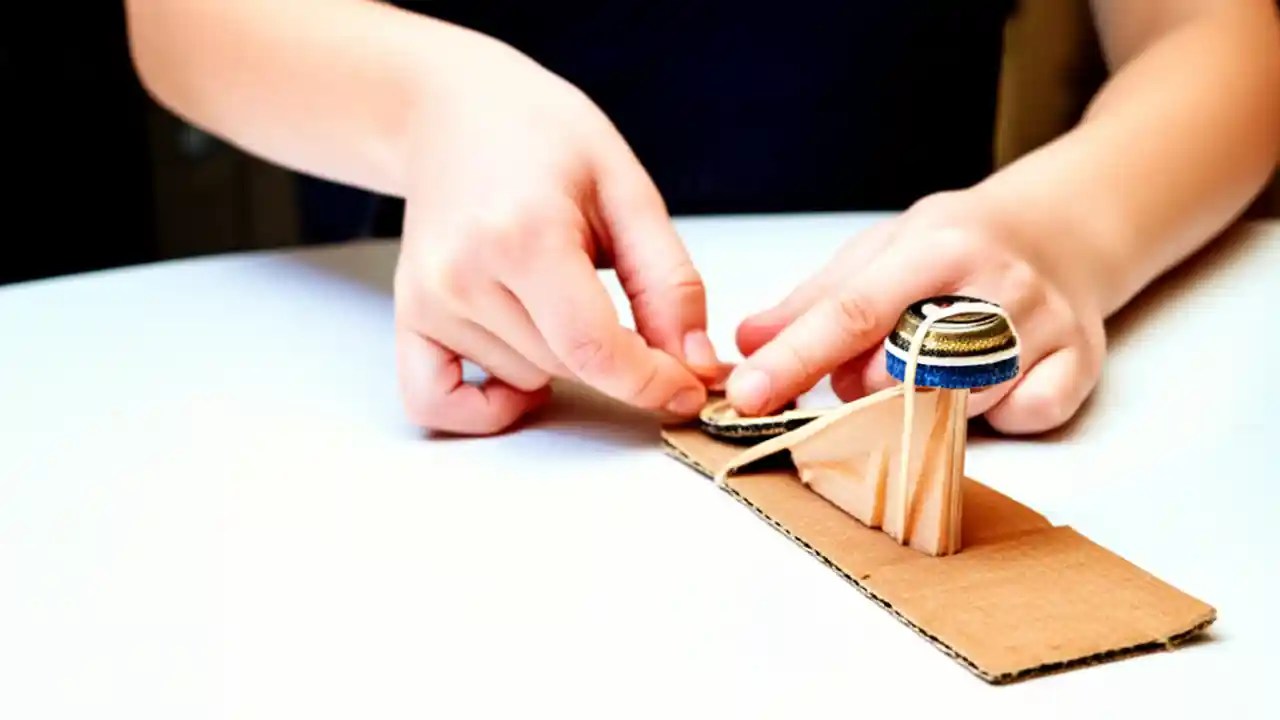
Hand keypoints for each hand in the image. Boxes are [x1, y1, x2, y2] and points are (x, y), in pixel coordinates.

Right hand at [393, 35, 719, 433]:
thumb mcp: (627, 189)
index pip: (594, 350)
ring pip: (523, 380)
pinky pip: (436, 404)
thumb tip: (694, 363)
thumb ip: (668, 282)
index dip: (651, 383)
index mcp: (525, 235)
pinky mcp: (408, 316)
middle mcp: (463, 274)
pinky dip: (484, 407)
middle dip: (613, 358)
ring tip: (556, 290)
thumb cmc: (541, 134)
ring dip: (558, 361)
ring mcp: (428, 300)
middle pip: (566, 368)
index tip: (687, 385)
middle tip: (623, 304)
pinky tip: (517, 372)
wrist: (451, 110)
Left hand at [727, 189, 1109, 433]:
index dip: (795, 358)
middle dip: (864, 386)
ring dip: (925, 404)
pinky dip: (994, 416)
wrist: (1066, 230)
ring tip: (930, 365)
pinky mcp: (1080, 364)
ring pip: (959, 404)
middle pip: (904, 371)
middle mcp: (996, 282)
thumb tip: (747, 344)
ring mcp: (1044, 325)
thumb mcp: (881, 251)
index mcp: (936, 247)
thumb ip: (814, 300)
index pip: (853, 311)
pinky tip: (988, 386)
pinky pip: (1021, 418)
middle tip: (870, 365)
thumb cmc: (960, 244)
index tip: (749, 394)